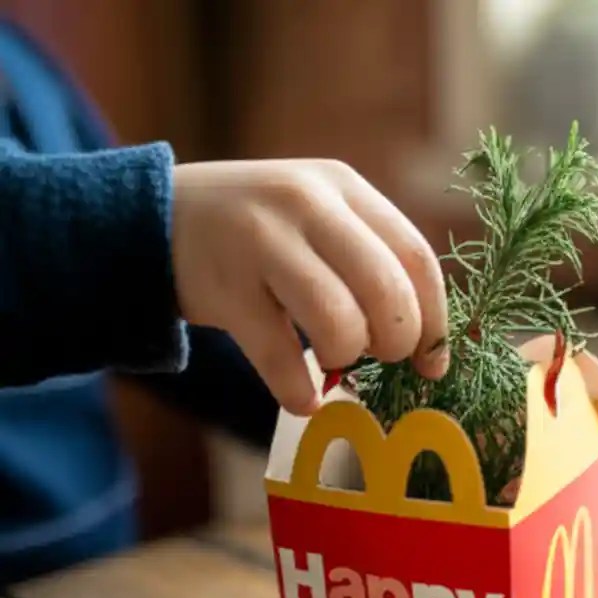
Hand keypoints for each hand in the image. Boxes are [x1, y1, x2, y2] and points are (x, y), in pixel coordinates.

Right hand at [171, 159, 448, 414]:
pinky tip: (303, 398)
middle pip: (386, 290)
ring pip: (339, 321)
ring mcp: (261, 242)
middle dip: (396, 341)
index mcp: (344, 186)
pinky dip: (298, 391)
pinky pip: (280, 356)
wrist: (150, 219)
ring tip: (334, 364)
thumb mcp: (316, 217)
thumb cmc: (256, 233)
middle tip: (380, 359)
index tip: (432, 362)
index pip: (416, 256)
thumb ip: (368, 256)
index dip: (435, 319)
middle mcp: (306, 204)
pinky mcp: (224, 288)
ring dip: (347, 359)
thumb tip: (428, 340)